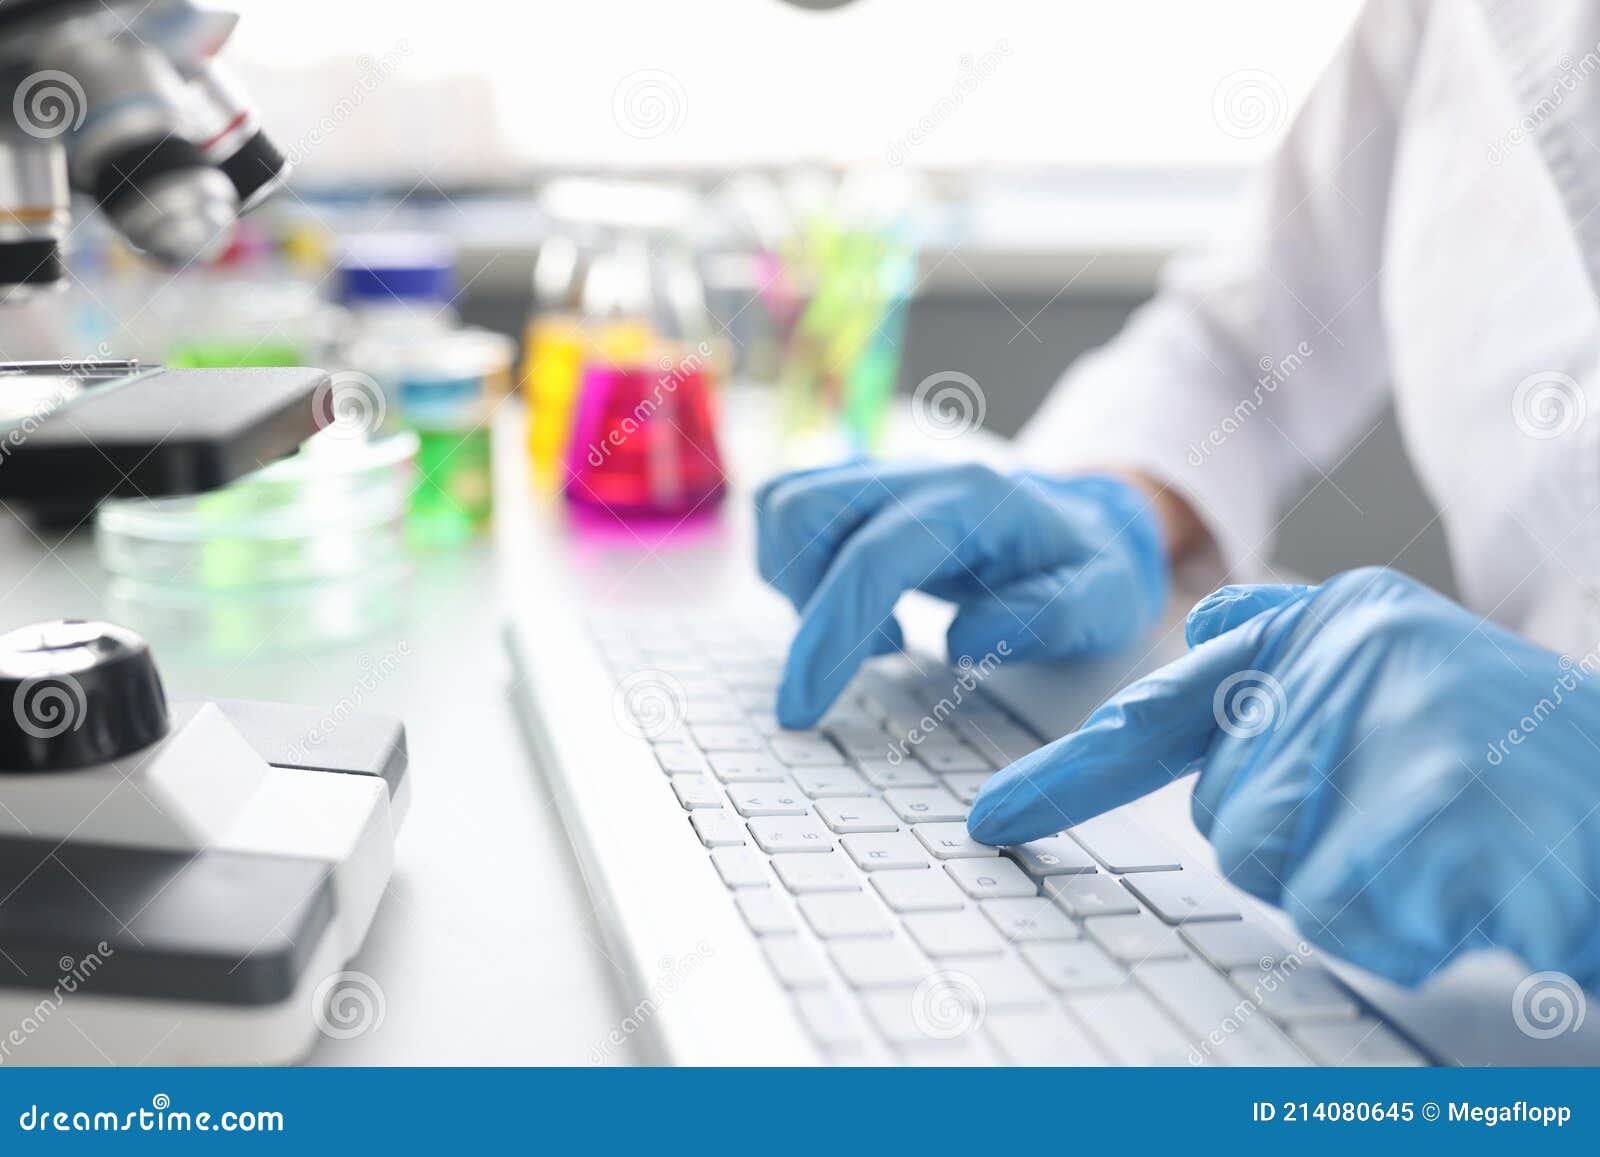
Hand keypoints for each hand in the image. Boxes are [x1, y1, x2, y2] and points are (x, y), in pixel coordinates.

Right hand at [754, 462, 1168, 727]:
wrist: (1090, 523)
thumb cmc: (1090, 568)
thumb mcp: (1102, 602)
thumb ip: (1046, 617)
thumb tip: (960, 641)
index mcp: (971, 500)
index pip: (872, 556)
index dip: (829, 631)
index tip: (803, 705)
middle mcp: (915, 476)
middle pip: (804, 511)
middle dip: (810, 603)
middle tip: (877, 654)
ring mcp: (880, 477)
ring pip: (784, 505)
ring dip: (801, 585)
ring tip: (876, 633)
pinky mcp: (858, 492)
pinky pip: (788, 513)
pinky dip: (800, 571)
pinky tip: (863, 608)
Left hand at [969, 567, 1599, 988]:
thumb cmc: (1524, 758)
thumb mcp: (1413, 668)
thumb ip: (1295, 657)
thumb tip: (1201, 630)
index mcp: (1334, 620)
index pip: (1164, 707)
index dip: (1068, 774)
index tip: (990, 821)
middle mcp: (1348, 653)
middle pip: (1227, 817)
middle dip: (1305, 845)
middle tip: (1413, 820)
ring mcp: (1387, 723)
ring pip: (1273, 869)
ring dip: (1356, 890)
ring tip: (1447, 846)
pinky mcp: (1428, 808)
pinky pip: (1343, 914)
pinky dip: (1404, 925)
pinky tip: (1469, 884)